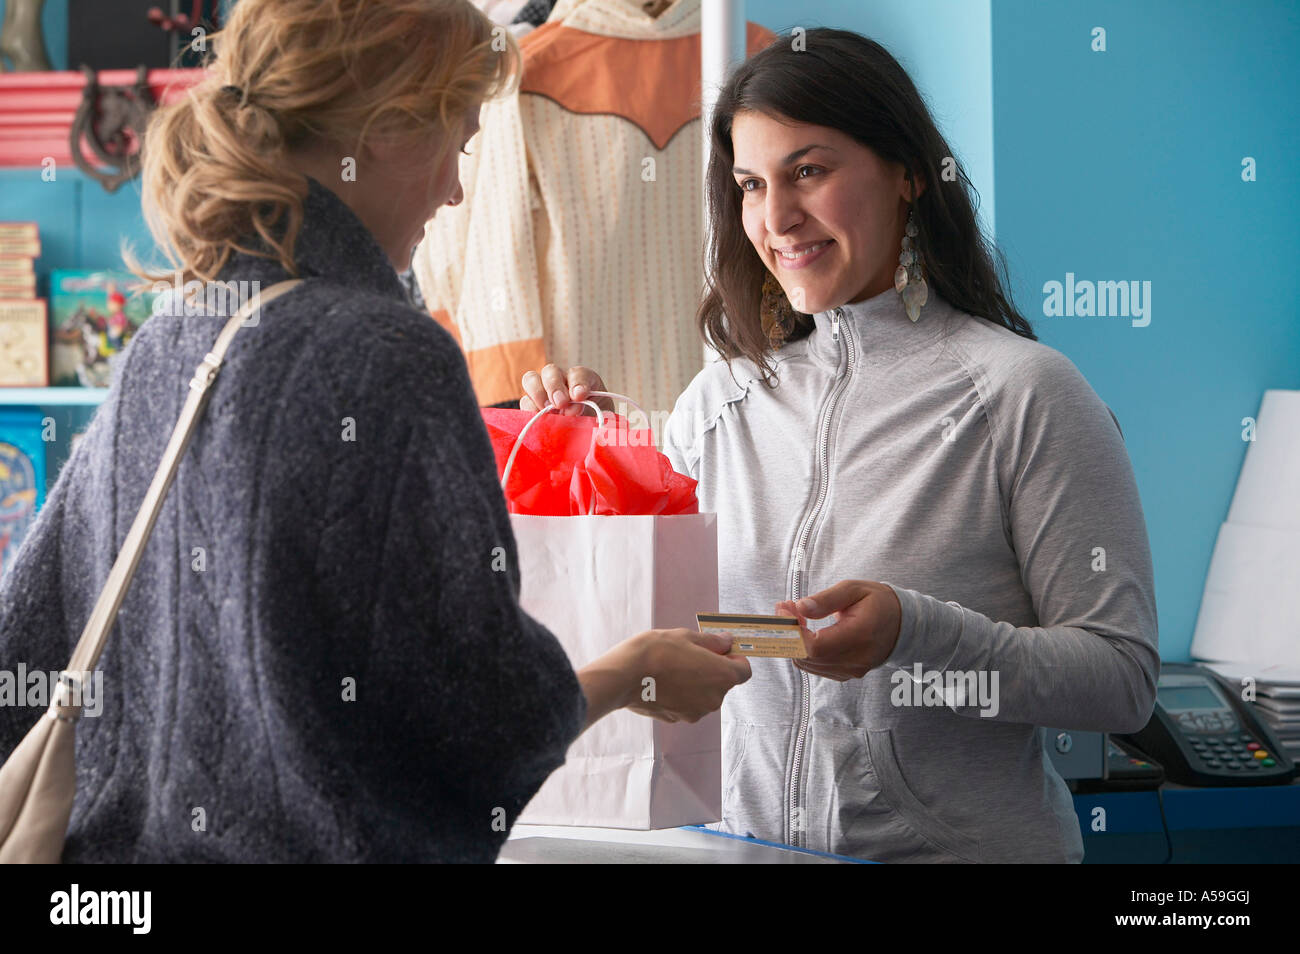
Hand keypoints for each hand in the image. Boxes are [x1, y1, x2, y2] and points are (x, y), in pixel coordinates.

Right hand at [520, 364, 612, 416]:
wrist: (589, 438)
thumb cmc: (598, 425)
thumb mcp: (606, 419)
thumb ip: (601, 418)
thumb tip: (592, 424)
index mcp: (582, 381)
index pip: (578, 374)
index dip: (578, 383)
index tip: (580, 396)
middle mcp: (561, 382)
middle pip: (550, 371)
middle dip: (554, 386)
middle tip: (561, 403)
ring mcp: (544, 393)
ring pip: (531, 379)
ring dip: (538, 393)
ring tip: (547, 409)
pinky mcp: (532, 407)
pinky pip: (525, 402)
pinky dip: (530, 409)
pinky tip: (540, 420)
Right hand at [584, 628, 751, 723]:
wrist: (625, 676)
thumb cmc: (657, 652)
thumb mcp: (687, 636)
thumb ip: (712, 642)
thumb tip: (727, 642)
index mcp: (723, 676)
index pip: (744, 670)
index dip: (733, 658)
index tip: (719, 650)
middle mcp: (714, 699)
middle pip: (722, 683)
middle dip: (711, 669)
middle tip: (689, 654)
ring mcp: (696, 712)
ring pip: (703, 694)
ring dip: (695, 682)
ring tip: (672, 667)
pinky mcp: (678, 718)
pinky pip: (686, 704)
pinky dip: (680, 694)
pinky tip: (663, 681)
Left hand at [775, 580, 901, 681]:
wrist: (901, 624)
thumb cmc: (877, 602)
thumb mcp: (853, 589)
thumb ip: (826, 599)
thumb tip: (801, 607)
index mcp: (860, 635)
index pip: (815, 646)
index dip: (793, 631)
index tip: (785, 609)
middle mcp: (856, 659)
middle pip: (807, 656)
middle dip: (788, 632)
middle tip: (785, 607)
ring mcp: (851, 670)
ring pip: (807, 663)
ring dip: (793, 640)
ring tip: (796, 615)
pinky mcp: (845, 674)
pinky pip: (814, 666)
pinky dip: (803, 649)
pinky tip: (805, 630)